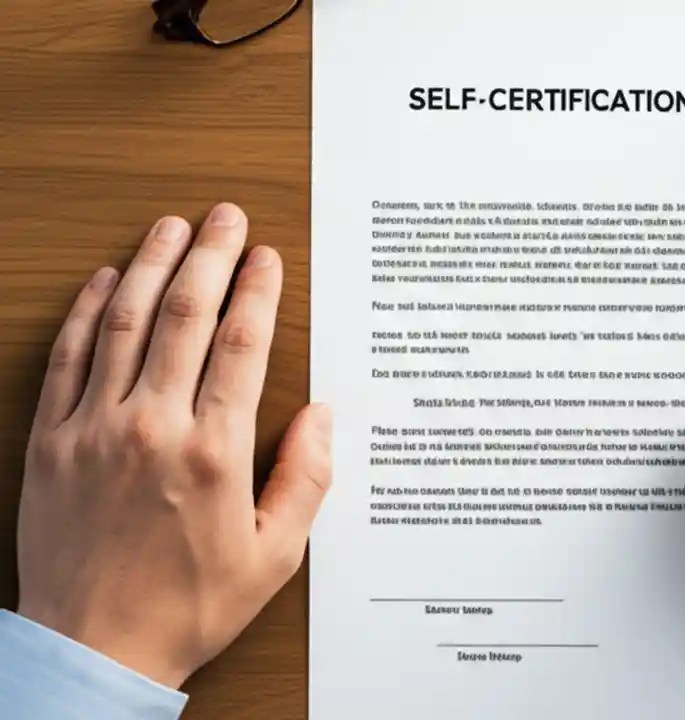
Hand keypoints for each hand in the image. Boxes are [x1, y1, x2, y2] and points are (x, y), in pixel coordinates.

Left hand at [17, 203, 331, 688]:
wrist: (95, 649)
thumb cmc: (189, 606)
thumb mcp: (275, 555)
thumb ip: (306, 479)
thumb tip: (322, 416)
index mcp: (213, 453)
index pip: (240, 345)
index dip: (257, 291)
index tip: (267, 257)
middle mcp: (152, 428)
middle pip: (183, 317)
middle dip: (209, 256)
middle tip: (225, 217)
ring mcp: (94, 430)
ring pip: (123, 324)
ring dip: (149, 266)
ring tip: (170, 227)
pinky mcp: (50, 441)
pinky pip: (67, 359)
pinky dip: (86, 312)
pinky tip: (103, 280)